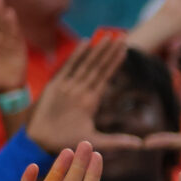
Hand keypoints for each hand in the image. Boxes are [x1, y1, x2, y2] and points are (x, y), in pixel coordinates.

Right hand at [25, 30, 129, 155]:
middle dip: (109, 52)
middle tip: (122, 36)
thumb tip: (140, 145)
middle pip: (98, 66)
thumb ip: (117, 141)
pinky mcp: (55, 87)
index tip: (125, 49)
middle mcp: (80, 90)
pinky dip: (77, 56)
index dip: (115, 62)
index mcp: (91, 100)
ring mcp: (68, 87)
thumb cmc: (66, 142)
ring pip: (86, 64)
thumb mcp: (96, 141)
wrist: (40, 142)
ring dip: (97, 50)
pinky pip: (68, 68)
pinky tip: (86, 43)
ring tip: (108, 36)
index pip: (106, 76)